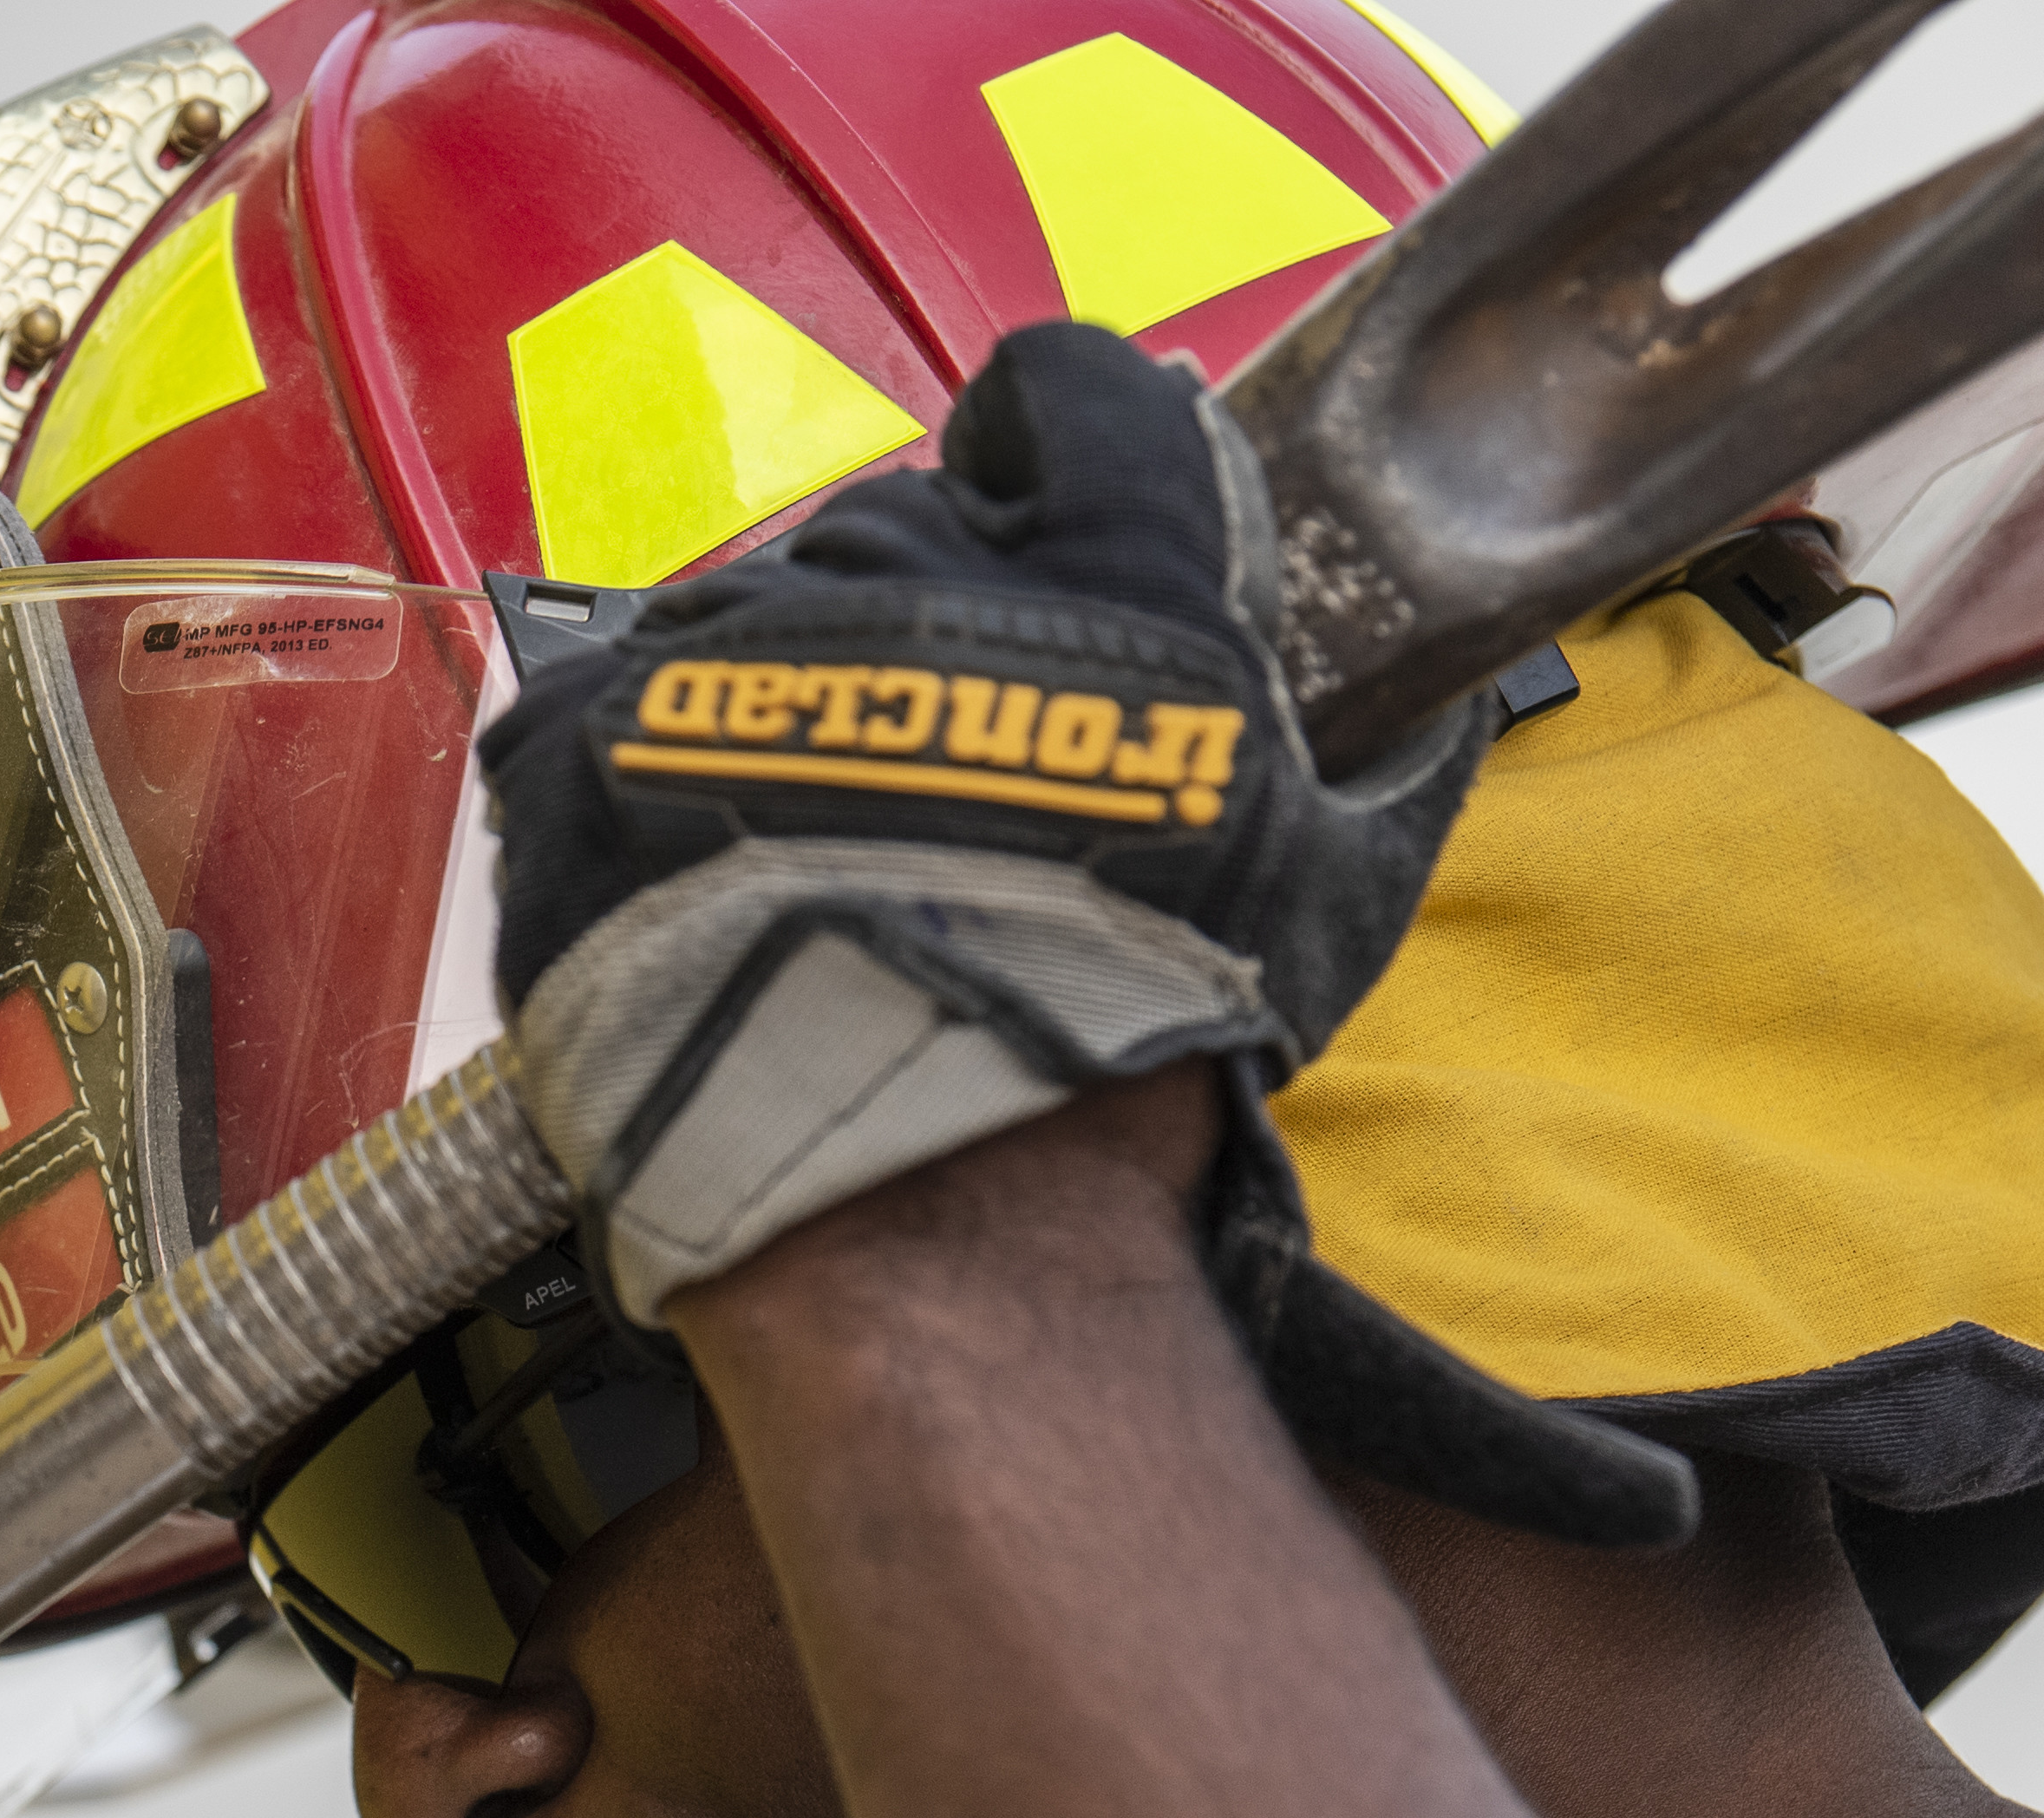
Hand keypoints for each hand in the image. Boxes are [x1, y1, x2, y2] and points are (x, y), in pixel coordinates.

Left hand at [479, 320, 1685, 1547]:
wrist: (929, 1203)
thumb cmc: (1132, 1047)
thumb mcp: (1321, 890)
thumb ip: (1383, 769)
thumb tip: (1444, 716)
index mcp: (1108, 566)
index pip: (1069, 388)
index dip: (1048, 446)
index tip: (1035, 513)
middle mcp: (918, 572)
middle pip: (897, 524)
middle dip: (909, 623)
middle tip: (930, 776)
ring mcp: (744, 648)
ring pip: (749, 615)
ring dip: (772, 708)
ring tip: (805, 859)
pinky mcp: (599, 741)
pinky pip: (601, 710)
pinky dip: (634, 785)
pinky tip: (688, 886)